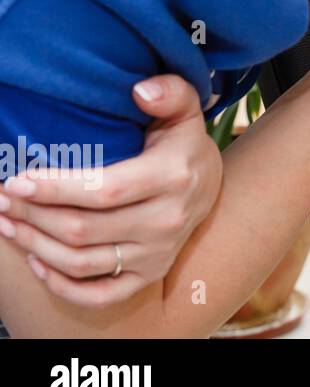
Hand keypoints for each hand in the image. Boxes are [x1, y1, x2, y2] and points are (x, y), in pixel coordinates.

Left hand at [0, 74, 220, 306]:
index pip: (103, 190)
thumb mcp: (183, 111)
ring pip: (81, 262)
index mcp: (171, 178)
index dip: (55, 189)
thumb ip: (169, 92)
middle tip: (2, 198)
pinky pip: (98, 295)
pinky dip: (61, 284)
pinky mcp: (149, 275)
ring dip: (35, 245)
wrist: (211, 185)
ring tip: (8, 223)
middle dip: (33, 214)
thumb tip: (140, 91)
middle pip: (83, 229)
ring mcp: (158, 253)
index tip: (17, 179)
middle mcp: (166, 221)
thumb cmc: (183, 144)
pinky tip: (37, 262)